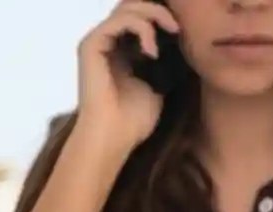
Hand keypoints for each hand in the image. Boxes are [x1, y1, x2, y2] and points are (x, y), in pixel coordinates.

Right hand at [76, 0, 179, 152]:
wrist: (113, 137)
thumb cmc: (134, 119)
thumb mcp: (159, 82)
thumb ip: (164, 57)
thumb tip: (179, 36)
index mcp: (121, 48)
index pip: (139, 17)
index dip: (160, 16)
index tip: (181, 30)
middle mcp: (107, 41)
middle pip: (132, 6)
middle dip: (158, 10)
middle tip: (177, 28)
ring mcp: (97, 42)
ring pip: (126, 8)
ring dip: (153, 15)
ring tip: (169, 34)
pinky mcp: (90, 46)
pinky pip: (118, 21)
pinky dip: (140, 28)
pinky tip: (151, 51)